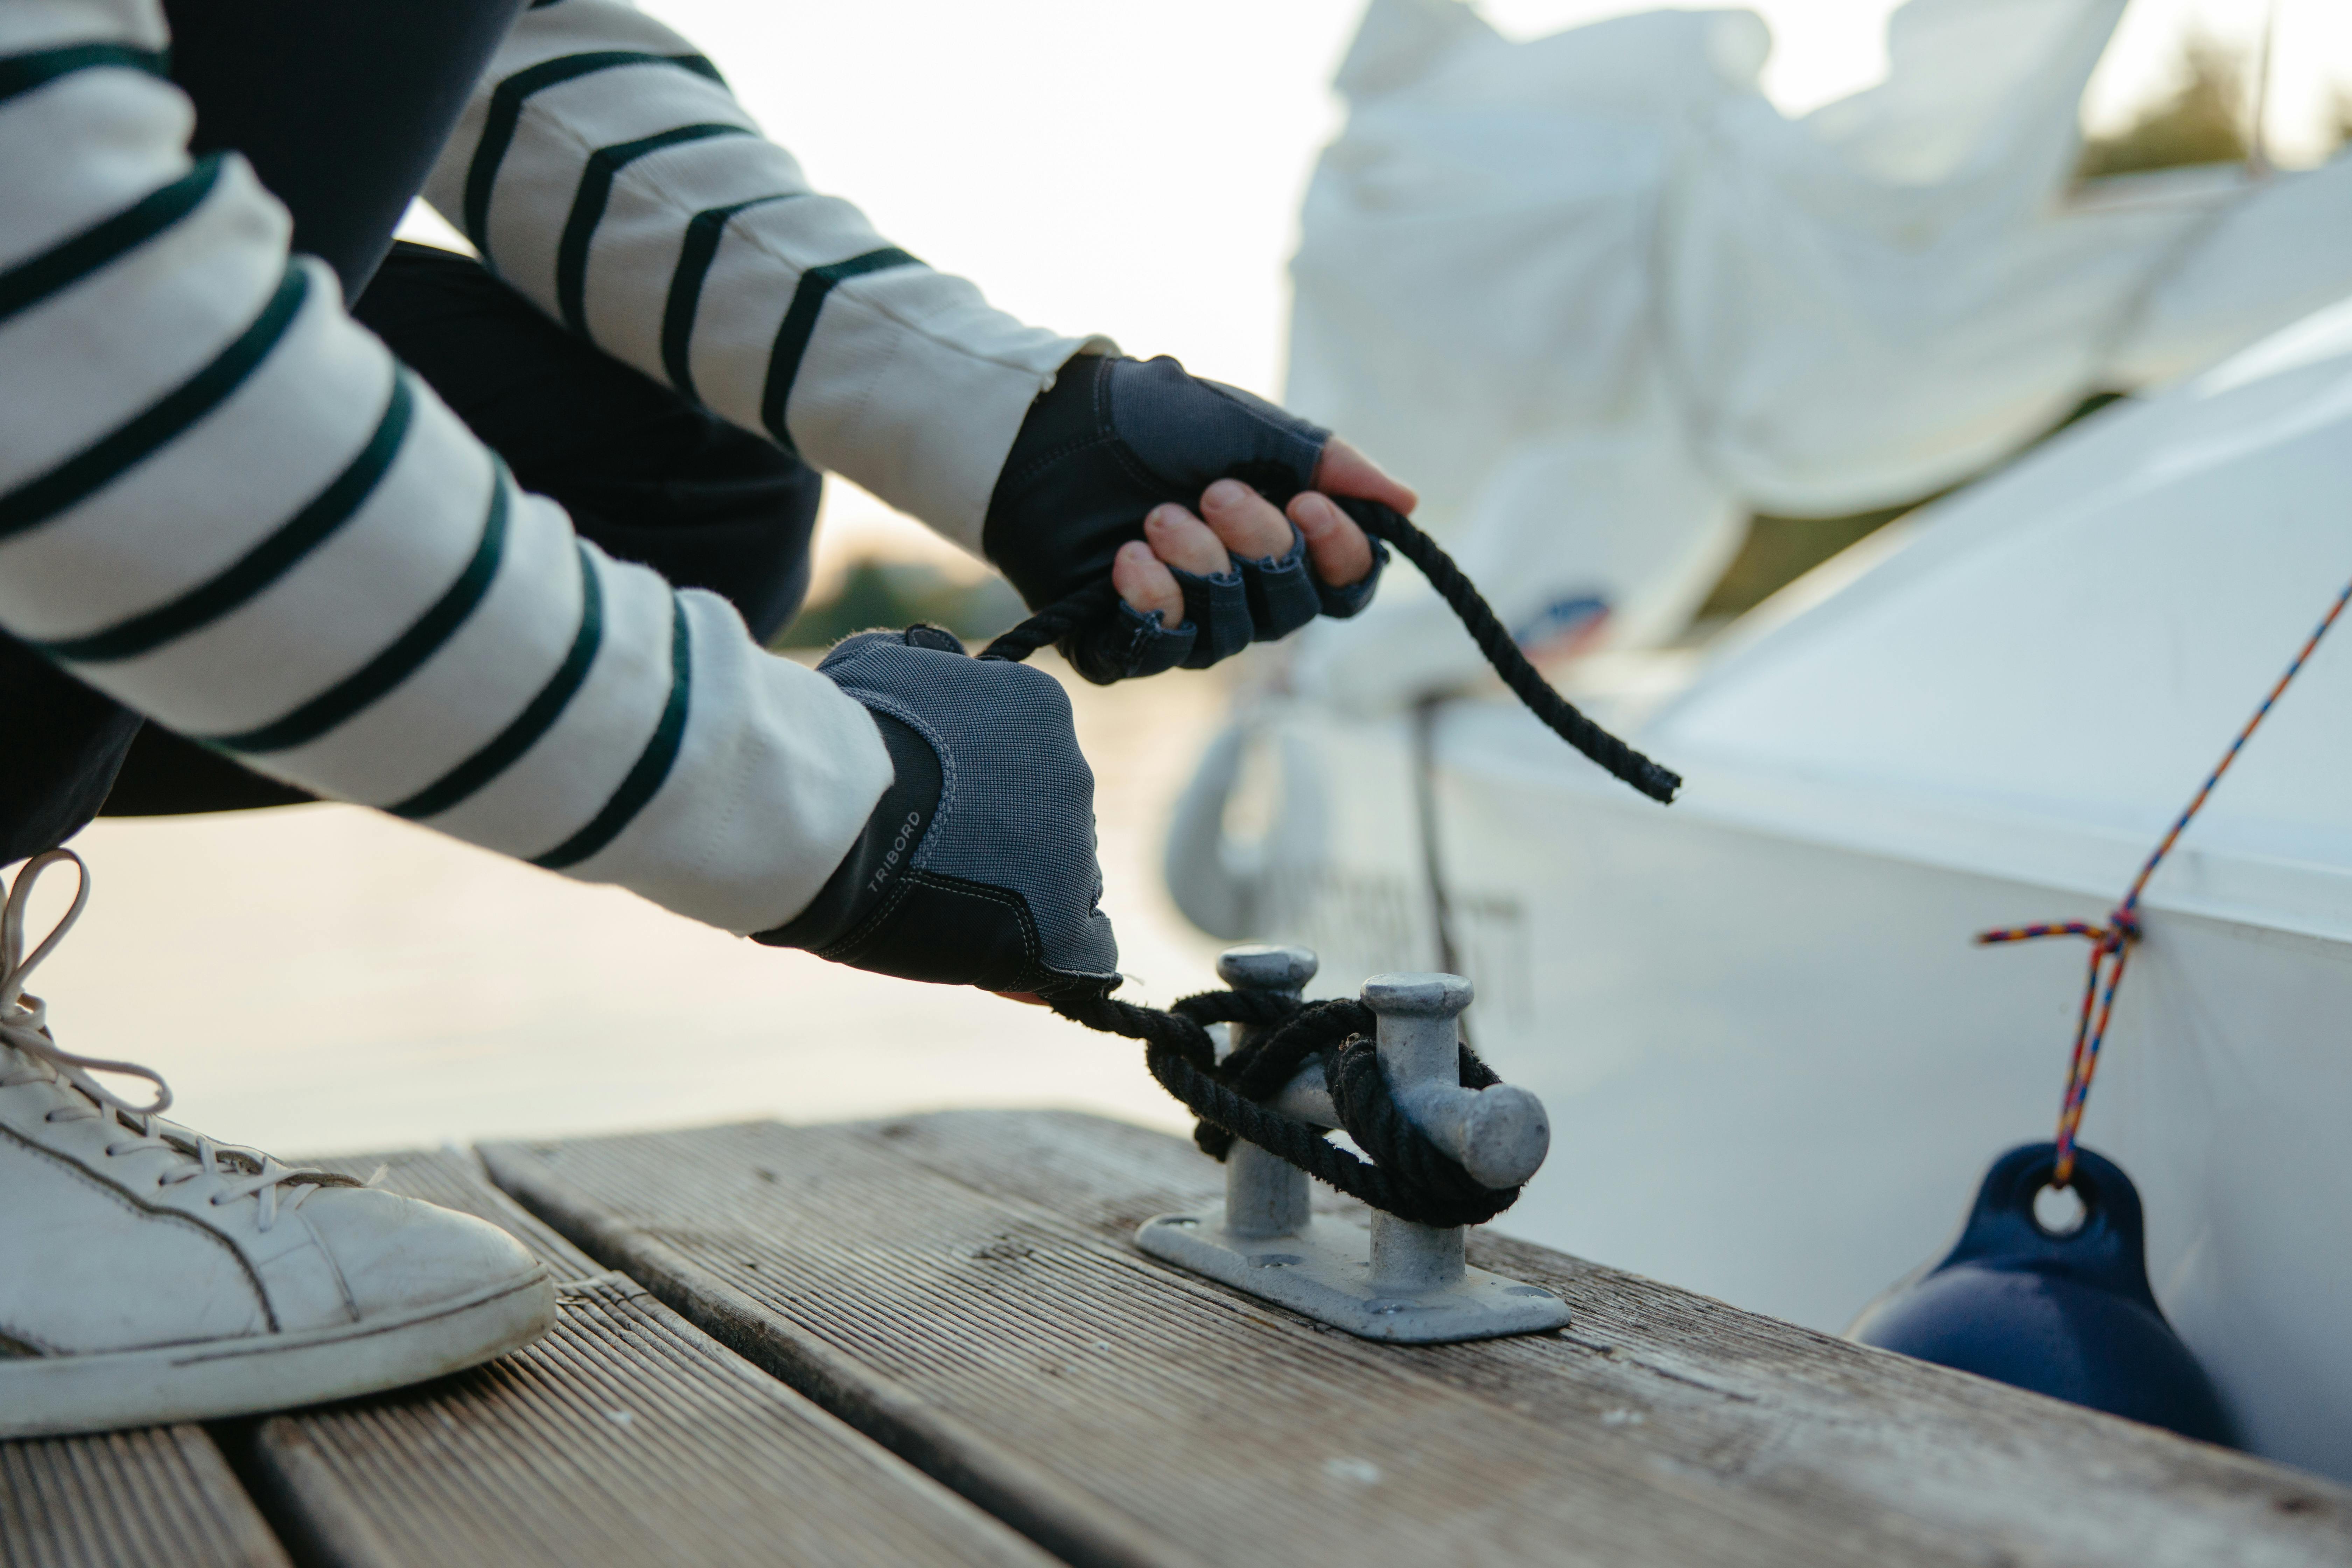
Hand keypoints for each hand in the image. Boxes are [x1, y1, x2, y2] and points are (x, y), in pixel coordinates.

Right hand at [753, 627, 1116, 999]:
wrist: (822, 805)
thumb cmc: (835, 733)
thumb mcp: (885, 669)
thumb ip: (925, 672)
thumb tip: (936, 659)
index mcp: (1039, 708)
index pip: (1036, 762)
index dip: (991, 797)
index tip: (943, 812)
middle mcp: (1072, 774)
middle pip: (1052, 825)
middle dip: (1006, 847)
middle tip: (934, 863)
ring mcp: (1070, 851)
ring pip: (1065, 887)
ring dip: (1018, 901)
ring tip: (943, 909)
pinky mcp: (1057, 925)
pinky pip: (1086, 956)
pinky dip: (1055, 965)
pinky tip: (1017, 975)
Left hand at [983, 355, 1414, 682]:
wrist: (1050, 428)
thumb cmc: (1151, 421)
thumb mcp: (1250, 429)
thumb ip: (1327, 464)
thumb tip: (1405, 502)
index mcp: (1284, 538)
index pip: (1345, 582)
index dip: (1338, 554)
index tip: (1309, 504)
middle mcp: (1244, 589)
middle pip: (1293, 610)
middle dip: (1260, 547)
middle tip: (1215, 490)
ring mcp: (1187, 620)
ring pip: (1231, 634)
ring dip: (1200, 566)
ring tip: (1156, 515)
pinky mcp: (1126, 640)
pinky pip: (1161, 651)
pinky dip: (1152, 605)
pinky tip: (1129, 559)